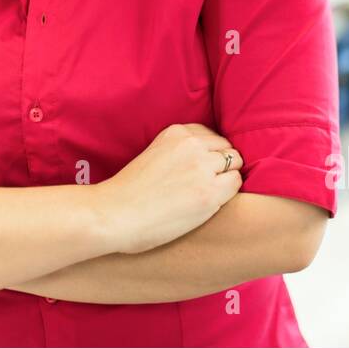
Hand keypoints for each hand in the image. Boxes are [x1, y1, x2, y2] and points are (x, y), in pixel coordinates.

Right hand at [93, 124, 242, 254]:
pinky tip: (210, 204)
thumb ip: (177, 152)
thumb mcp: (153, 154)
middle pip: (227, 147)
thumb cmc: (127, 194)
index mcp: (175, 133)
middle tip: (207, 184)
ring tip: (208, 194)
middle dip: (221, 164)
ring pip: (235, 163)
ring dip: (226, 178)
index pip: (210, 134)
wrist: (113, 215)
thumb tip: (203, 161)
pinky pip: (235, 184)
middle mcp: (191, 145)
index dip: (209, 153)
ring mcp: (202, 168)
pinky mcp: (209, 193)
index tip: (200, 168)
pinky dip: (228, 193)